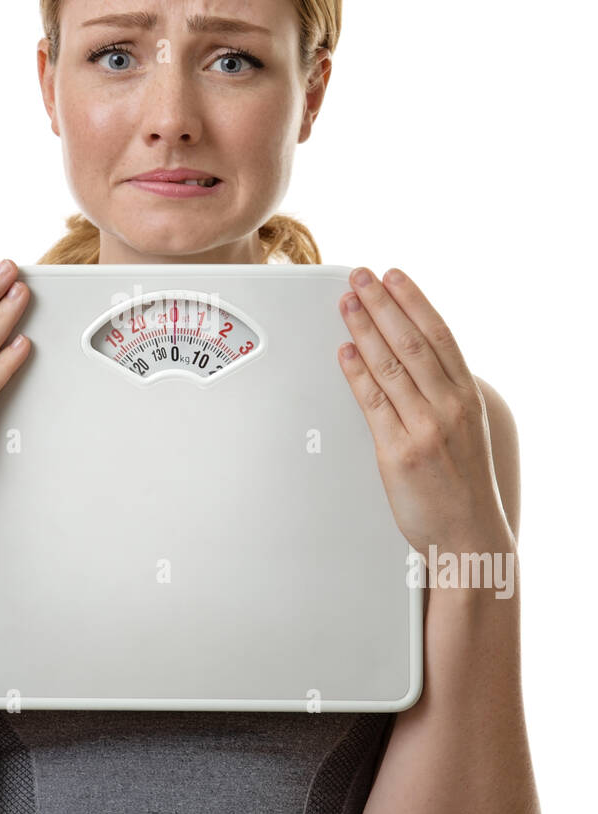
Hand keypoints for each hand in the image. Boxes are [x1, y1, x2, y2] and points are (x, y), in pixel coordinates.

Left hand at [336, 266, 509, 560]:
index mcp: (467, 397)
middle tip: (359, 277)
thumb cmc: (463, 487)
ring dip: (364, 329)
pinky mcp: (399, 453)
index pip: (439, 334)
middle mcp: (449, 408)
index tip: (393, 276)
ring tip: (346, 304)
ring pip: (390, 366)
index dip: (413, 300)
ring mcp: (424, 429)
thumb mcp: (467, 429)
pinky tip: (345, 351)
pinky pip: (373, 403)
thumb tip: (413, 360)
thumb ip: (443, 394)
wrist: (469, 537)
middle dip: (382, 303)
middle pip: (411, 342)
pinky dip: (356, 372)